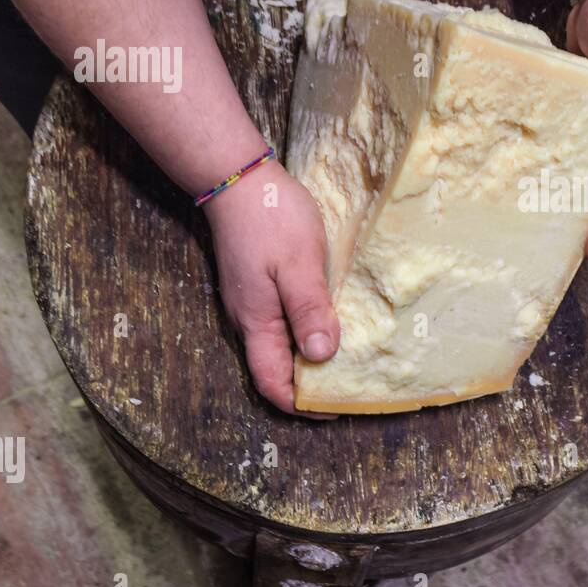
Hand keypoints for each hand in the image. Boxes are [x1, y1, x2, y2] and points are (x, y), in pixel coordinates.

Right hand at [203, 160, 340, 416]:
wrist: (237, 178)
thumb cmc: (270, 218)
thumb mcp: (298, 263)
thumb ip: (309, 309)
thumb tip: (322, 355)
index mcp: (257, 322)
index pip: (273, 384)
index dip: (301, 405)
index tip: (335, 409)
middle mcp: (248, 320)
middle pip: (275, 370)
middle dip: (309, 387)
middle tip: (349, 386)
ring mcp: (251, 302)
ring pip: (278, 347)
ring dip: (309, 360)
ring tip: (347, 360)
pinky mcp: (257, 285)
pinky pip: (280, 324)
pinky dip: (305, 334)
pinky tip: (330, 323)